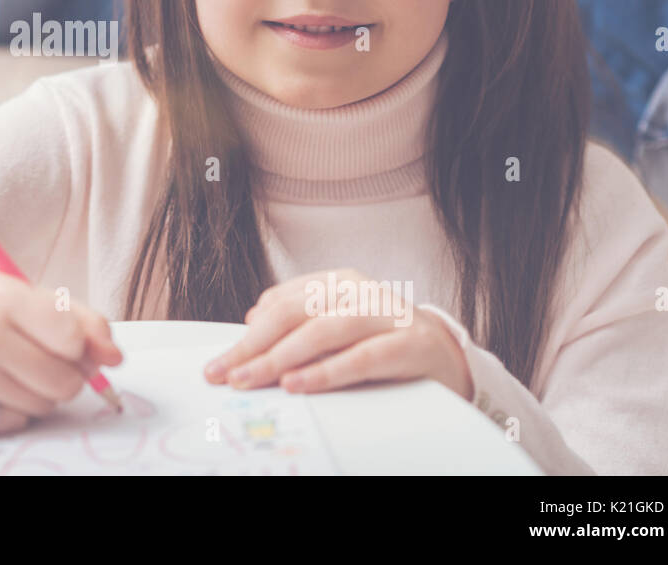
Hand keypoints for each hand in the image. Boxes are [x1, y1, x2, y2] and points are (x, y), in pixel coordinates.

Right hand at [0, 271, 123, 435]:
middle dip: (67, 377)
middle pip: (64, 382)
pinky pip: (16, 424)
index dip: (78, 347)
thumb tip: (116, 359)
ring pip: (44, 407)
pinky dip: (15, 411)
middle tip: (44, 361)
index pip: (72, 338)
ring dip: (41, 395)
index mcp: (5, 298)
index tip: (64, 341)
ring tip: (16, 372)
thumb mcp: (33, 300)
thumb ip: (84, 323)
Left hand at [203, 267, 473, 400]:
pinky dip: (327, 371)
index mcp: (337, 283)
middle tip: (224, 374)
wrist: (448, 357)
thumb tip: (250, 323)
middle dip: (254, 346)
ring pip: (324, 331)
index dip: (246, 335)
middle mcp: (359, 292)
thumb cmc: (381, 343)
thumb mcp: (337, 328)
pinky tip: (300, 384)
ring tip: (252, 378)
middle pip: (295, 314)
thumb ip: (298, 323)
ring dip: (282, 357)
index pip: (281, 304)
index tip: (218, 364)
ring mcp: (387, 315)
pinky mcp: (410, 344)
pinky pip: (362, 357)